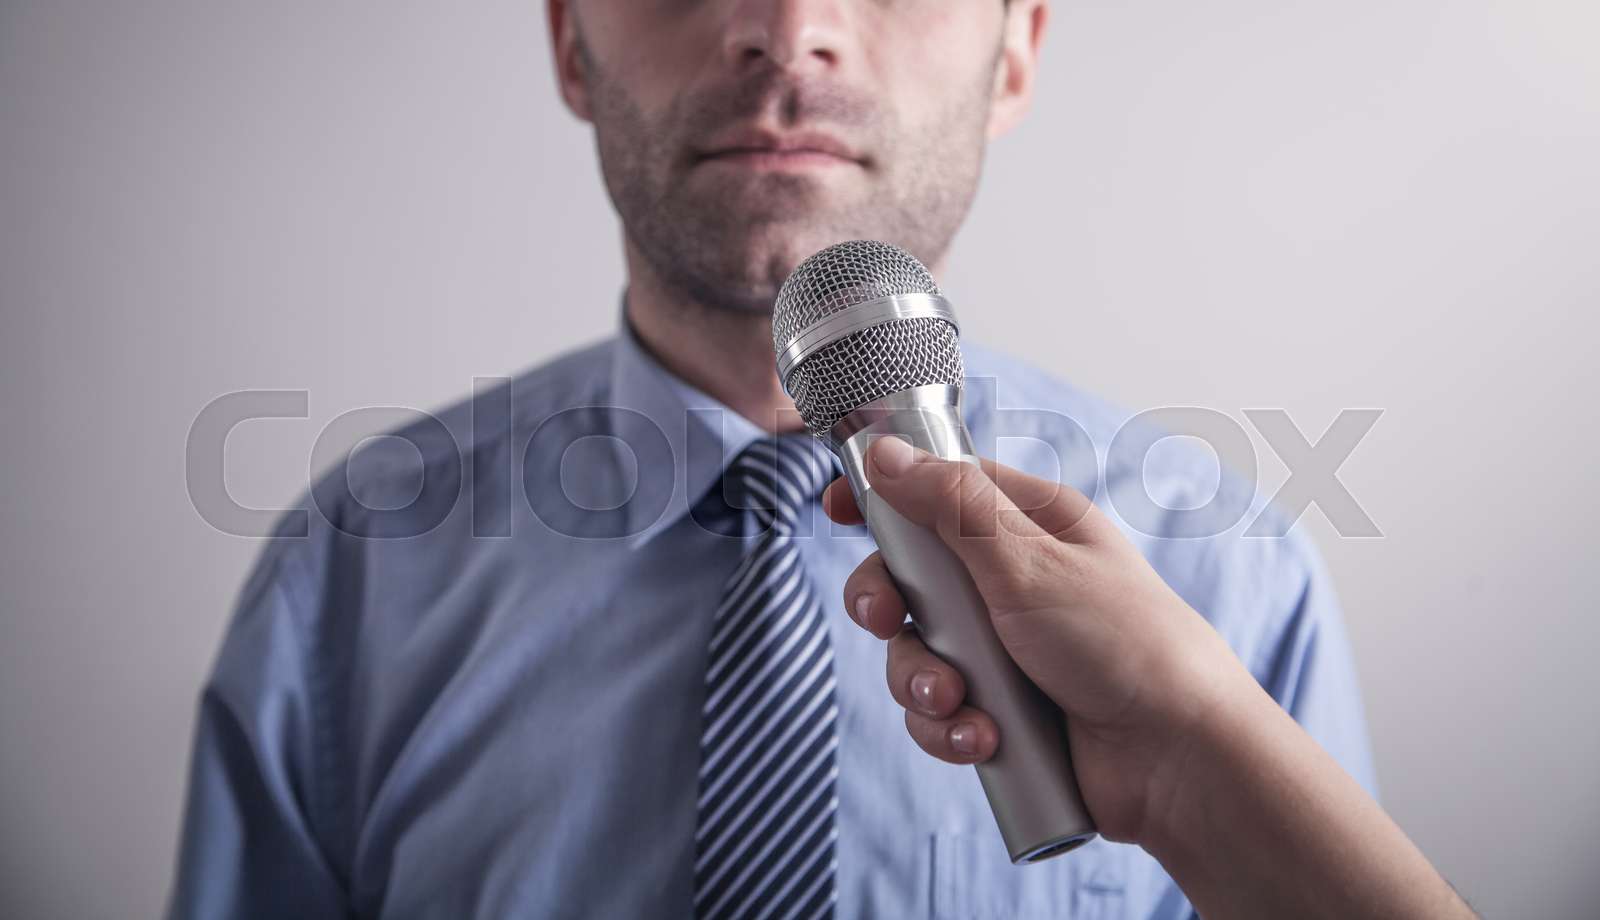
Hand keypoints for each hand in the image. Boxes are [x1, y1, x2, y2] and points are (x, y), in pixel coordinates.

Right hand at [822, 435, 1257, 842]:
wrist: (1177, 759)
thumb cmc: (1125, 643)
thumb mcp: (1030, 561)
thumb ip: (950, 506)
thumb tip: (886, 454)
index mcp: (1029, 526)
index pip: (939, 489)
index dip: (886, 495)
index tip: (838, 507)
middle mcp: (1011, 583)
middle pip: (908, 577)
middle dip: (888, 606)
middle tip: (884, 618)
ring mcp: (1004, 650)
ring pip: (915, 652)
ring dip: (922, 681)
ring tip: (957, 702)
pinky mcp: (999, 711)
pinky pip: (939, 712)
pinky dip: (948, 728)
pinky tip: (981, 739)